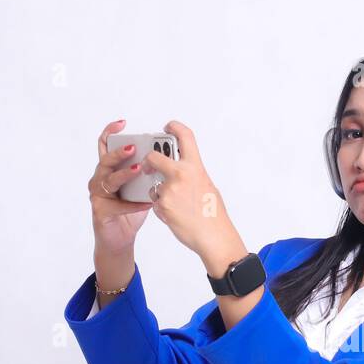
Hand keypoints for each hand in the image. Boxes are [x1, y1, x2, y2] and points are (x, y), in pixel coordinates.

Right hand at [87, 119, 153, 256]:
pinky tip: (147, 203)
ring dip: (125, 174)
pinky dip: (133, 204)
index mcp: (110, 169)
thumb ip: (148, 173)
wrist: (120, 239)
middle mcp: (100, 178)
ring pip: (108, 179)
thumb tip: (169, 158)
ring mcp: (98, 195)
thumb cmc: (130, 211)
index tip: (123, 123)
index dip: (111, 132)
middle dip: (119, 152)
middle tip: (133, 148)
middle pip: (106, 159)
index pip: (106, 145)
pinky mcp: (100, 211)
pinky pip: (117, 205)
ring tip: (139, 170)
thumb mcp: (141, 188)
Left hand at [141, 120, 235, 256]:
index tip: (168, 126)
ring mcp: (169, 189)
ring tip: (177, 206)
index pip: (184, 137)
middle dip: (149, 162)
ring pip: (153, 185)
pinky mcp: (162, 204)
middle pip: (154, 157)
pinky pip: (155, 202)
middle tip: (149, 166)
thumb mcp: (207, 186)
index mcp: (195, 167)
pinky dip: (162, 209)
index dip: (174, 127)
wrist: (213, 236)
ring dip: (159, 194)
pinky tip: (175, 216)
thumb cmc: (214, 215)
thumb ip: (192, 175)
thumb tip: (183, 171)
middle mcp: (181, 174)